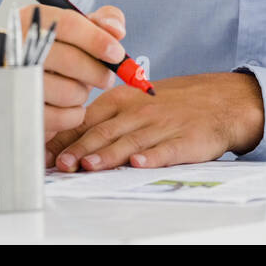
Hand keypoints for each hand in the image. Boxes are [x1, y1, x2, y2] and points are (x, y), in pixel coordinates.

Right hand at [15, 2, 126, 139]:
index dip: (98, 40)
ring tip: (78, 89)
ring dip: (83, 94)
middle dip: (98, 72)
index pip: (68, 24)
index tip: (117, 54)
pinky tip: (69, 106)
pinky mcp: (19, 110)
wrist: (24, 80)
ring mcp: (15, 80)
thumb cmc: (59, 51)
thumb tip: (117, 31)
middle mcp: (18, 47)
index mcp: (33, 20)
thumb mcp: (78, 29)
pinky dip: (74, 114)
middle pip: (70, 60)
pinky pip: (62, 117)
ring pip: (68, 92)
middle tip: (106, 78)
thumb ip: (102, 21)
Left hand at [43, 72, 264, 171]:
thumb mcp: (135, 102)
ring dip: (109, 154)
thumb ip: (104, 120)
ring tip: (90, 165)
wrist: (220, 101)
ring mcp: (162, 126)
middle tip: (60, 164)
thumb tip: (65, 143)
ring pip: (130, 141)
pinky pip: (166, 149)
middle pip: (105, 131)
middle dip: (80, 148)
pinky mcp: (184, 140)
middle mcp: (139, 111)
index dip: (65, 137)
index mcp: (123, 99)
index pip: (87, 118)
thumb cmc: (171, 105)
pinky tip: (140, 163)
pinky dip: (152, 156)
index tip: (44, 154)